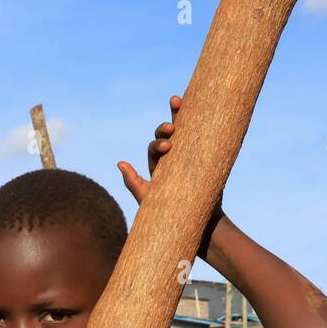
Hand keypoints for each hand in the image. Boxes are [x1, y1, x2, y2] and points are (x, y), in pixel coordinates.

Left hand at [117, 94, 224, 254]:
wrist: (202, 225)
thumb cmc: (170, 216)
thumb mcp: (149, 200)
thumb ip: (134, 183)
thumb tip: (119, 162)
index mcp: (159, 166)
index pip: (154, 148)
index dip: (157, 143)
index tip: (166, 147)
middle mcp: (173, 158)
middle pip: (167, 135)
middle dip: (166, 128)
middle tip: (172, 129)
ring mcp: (190, 156)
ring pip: (184, 130)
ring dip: (179, 113)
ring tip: (176, 102)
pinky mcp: (206, 157)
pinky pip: (204, 136)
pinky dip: (202, 120)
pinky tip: (203, 105)